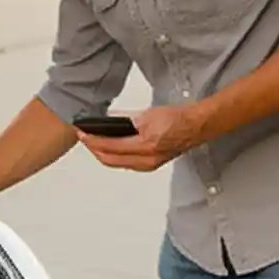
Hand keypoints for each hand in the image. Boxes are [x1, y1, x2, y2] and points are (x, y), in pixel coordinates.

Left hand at [76, 105, 205, 171]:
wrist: (196, 126)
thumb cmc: (177, 119)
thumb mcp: (147, 115)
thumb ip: (126, 119)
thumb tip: (110, 121)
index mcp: (145, 145)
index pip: (110, 146)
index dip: (93, 140)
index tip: (83, 133)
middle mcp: (146, 159)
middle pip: (110, 160)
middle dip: (94, 149)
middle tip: (84, 138)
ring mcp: (149, 164)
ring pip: (117, 163)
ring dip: (103, 154)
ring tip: (93, 142)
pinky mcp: (151, 164)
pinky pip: (126, 164)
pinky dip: (114, 157)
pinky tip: (109, 149)